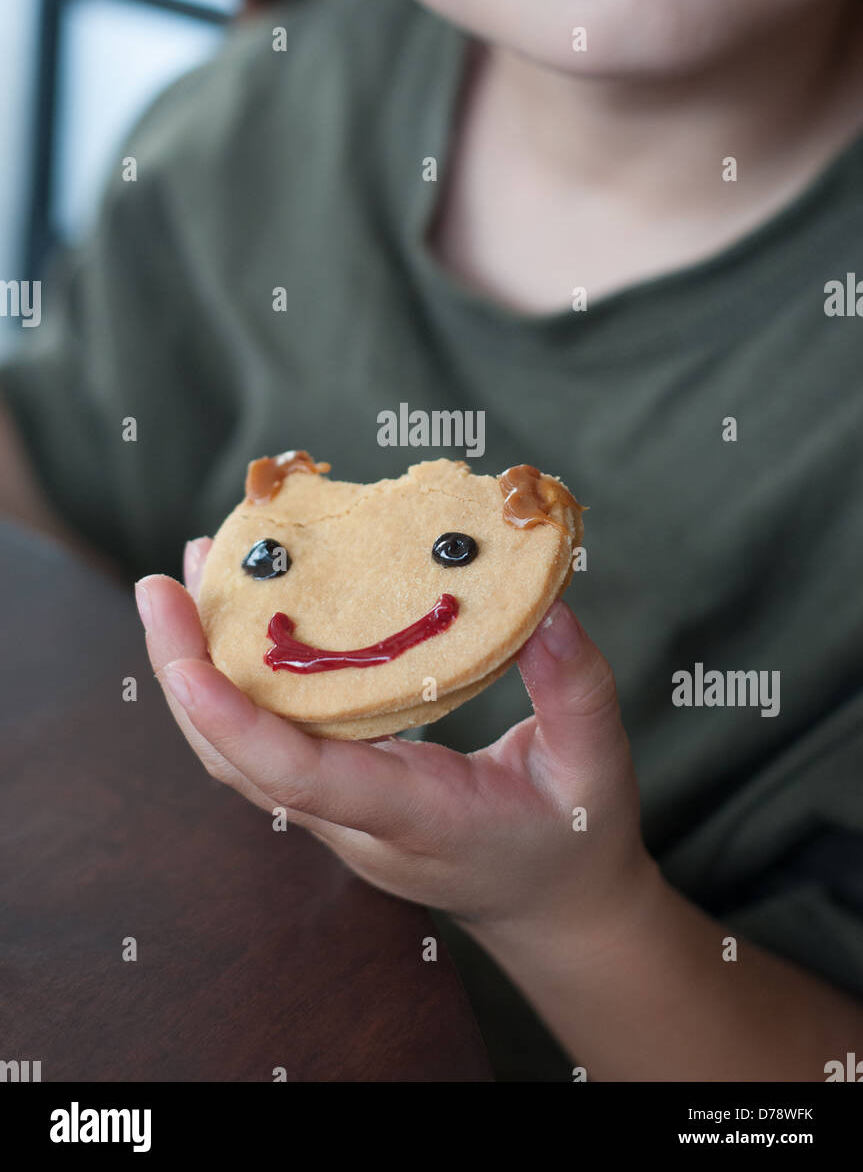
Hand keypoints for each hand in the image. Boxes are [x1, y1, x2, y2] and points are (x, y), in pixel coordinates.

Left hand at [134, 538, 655, 942]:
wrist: (553, 908)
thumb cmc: (575, 840)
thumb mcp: (596, 766)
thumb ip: (577, 690)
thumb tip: (548, 610)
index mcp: (415, 819)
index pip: (304, 782)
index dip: (237, 724)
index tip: (184, 664)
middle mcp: (355, 824)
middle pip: (239, 764)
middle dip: (186, 675)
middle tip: (162, 583)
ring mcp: (339, 815)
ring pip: (238, 756)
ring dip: (199, 671)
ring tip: (187, 578)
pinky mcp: (337, 795)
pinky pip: (266, 743)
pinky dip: (234, 682)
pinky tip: (238, 618)